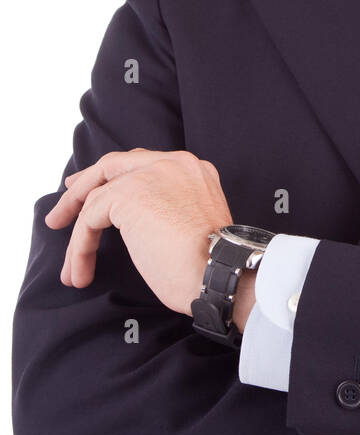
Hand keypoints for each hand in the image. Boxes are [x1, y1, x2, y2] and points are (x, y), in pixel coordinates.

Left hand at [44, 149, 232, 315]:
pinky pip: (89, 219)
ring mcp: (148, 175)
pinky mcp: (127, 195)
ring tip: (69, 268)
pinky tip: (80, 270)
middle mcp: (171, 163)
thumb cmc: (212, 265)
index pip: (143, 164)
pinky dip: (79, 247)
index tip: (93, 192)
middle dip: (82, 187)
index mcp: (192, 170)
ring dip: (78, 234)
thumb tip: (136, 225)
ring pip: (96, 196)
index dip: (113, 178)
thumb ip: (169, 211)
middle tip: (63, 210)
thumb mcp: (193, 226)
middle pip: (113, 166)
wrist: (221, 271)